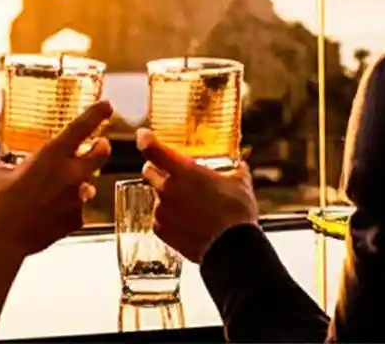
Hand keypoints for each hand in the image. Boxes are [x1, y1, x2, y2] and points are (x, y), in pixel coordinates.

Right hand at [0, 100, 113, 258]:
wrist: (0, 241)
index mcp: (52, 156)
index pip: (81, 127)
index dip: (97, 113)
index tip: (107, 105)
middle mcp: (70, 174)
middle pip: (101, 154)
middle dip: (102, 148)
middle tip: (99, 145)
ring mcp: (76, 199)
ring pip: (88, 185)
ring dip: (80, 183)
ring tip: (61, 189)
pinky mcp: (76, 220)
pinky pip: (77, 210)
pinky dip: (67, 210)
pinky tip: (50, 214)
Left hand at [137, 128, 259, 262]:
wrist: (232, 249)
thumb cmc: (236, 214)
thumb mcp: (240, 183)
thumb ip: (235, 170)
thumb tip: (239, 166)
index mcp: (183, 171)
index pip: (153, 149)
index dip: (145, 139)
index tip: (144, 136)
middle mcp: (167, 189)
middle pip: (148, 171)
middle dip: (156, 169)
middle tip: (170, 173)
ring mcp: (162, 211)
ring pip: (157, 196)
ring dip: (168, 197)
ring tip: (189, 205)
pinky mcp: (161, 231)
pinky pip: (160, 218)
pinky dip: (169, 218)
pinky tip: (187, 222)